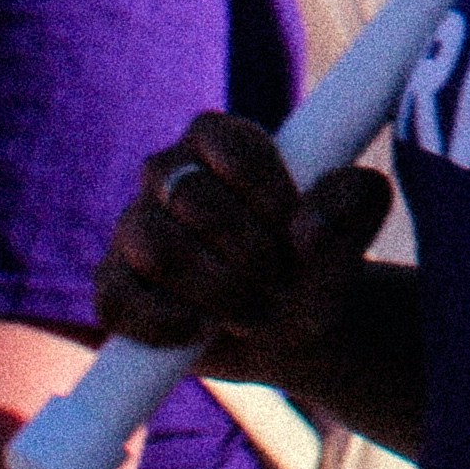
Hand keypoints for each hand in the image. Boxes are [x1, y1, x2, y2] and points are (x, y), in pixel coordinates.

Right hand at [93, 115, 392, 392]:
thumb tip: (307, 228)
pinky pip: (119, 300)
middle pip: (195, 198)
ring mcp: (133, 228)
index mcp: (220, 138)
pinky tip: (203, 329)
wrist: (289, 325)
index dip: (271, 197)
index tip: (301, 235)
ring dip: (217, 290)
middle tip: (283, 283)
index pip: (232, 148)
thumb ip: (355, 204)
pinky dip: (168, 323)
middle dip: (252, 254)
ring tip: (252, 312)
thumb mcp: (354, 228)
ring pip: (157, 247)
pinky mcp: (114, 285)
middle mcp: (168, 173)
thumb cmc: (316, 259)